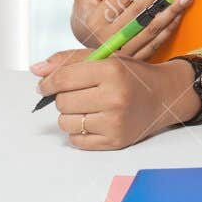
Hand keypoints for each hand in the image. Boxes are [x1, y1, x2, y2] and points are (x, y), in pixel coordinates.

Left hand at [34, 55, 197, 149]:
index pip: (63, 79)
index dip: (48, 82)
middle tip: (82, 94)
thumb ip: (69, 61)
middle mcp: (115, 97)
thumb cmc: (131, 76)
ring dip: (71, 115)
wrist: (165, 96)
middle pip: (62, 102)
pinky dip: (80, 132)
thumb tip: (35, 70)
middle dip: (65, 97)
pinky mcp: (115, 141)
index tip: (46, 85)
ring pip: (66, 122)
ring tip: (88, 108)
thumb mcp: (106, 59)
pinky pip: (76, 140)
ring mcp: (115, 122)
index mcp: (112, 71)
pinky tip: (94, 121)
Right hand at [63, 0, 191, 59]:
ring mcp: (123, 50)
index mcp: (95, 18)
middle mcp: (109, 35)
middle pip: (138, 10)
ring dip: (170, 11)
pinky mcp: (136, 61)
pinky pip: (155, 43)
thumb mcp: (81, 0)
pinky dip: (169, 28)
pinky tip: (179, 15)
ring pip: (150, 28)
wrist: (88, 61)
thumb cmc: (87, 22)